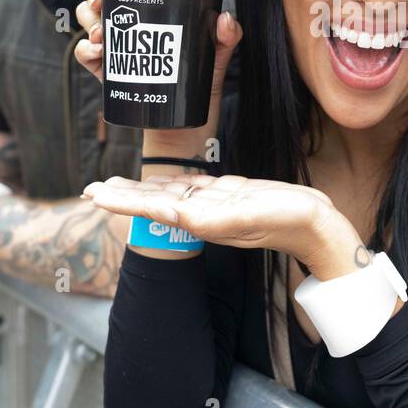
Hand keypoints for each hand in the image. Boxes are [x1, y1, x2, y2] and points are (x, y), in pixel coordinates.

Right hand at [74, 0, 241, 154]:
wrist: (187, 123)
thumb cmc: (202, 80)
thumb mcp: (218, 54)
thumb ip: (226, 35)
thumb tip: (224, 18)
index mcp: (152, 7)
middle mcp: (128, 21)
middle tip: (102, 2)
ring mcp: (114, 44)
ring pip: (87, 18)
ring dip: (91, 21)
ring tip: (104, 35)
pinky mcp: (106, 70)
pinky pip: (85, 53)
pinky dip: (87, 50)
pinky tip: (99, 53)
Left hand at [82, 173, 363, 278]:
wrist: (317, 227)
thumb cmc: (287, 220)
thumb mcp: (250, 214)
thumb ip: (214, 215)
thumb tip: (176, 213)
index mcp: (202, 220)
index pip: (152, 208)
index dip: (122, 200)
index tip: (95, 194)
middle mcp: (203, 214)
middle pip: (153, 201)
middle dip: (121, 194)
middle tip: (90, 188)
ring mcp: (214, 205)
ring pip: (168, 193)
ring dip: (139, 188)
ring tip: (113, 183)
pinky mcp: (228, 195)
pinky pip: (192, 187)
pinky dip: (170, 182)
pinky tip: (158, 180)